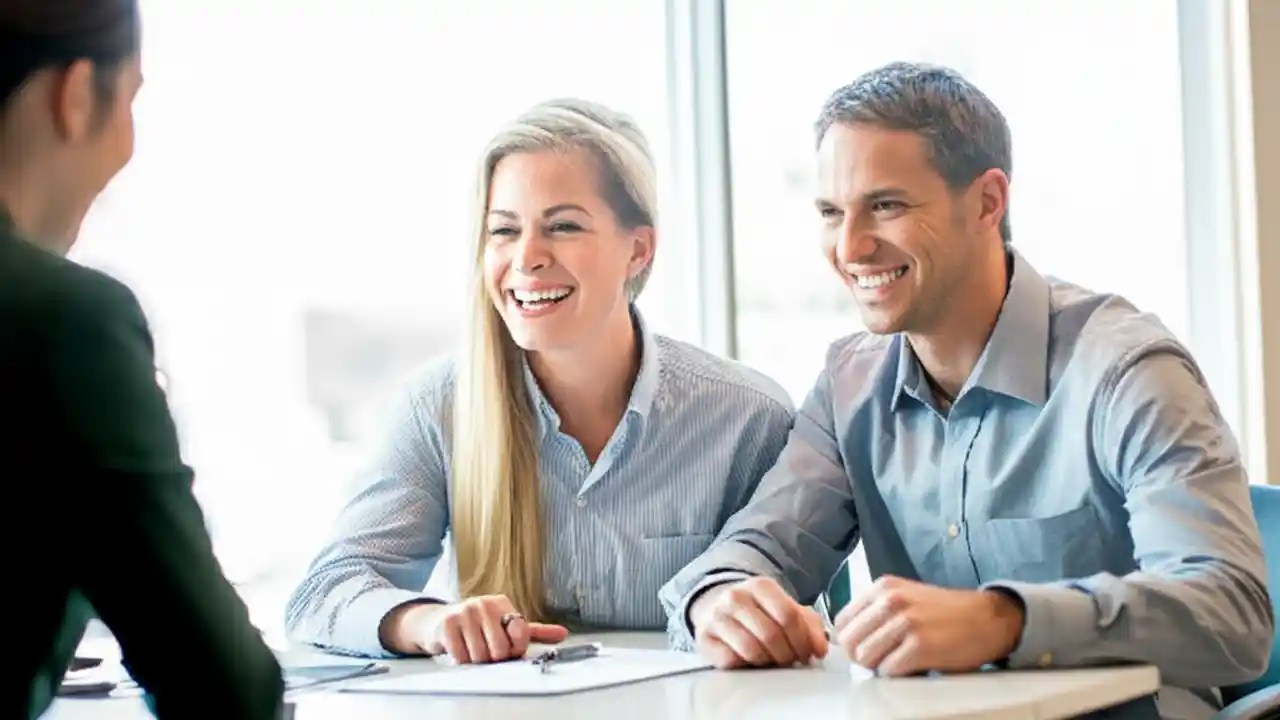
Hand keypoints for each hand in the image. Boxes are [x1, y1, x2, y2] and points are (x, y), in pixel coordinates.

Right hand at [380, 595, 568, 662]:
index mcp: (503, 604)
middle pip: (500, 650)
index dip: (515, 648)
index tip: (508, 648)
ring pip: (481, 656)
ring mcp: (465, 611)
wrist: (438, 622)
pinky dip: (461, 661)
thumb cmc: (477, 626)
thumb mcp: (505, 626)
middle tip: (487, 652)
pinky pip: (461, 657)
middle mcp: (485, 604)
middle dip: (495, 658)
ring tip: (473, 650)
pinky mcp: (447, 624)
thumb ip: (533, 632)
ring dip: (477, 662)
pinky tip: (460, 650)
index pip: (521, 633)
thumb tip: (563, 634)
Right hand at [689, 577, 828, 668]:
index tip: (809, 653)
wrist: (718, 609)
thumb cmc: (759, 612)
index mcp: (760, 586)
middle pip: (771, 634)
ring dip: (768, 662)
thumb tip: (820, 648)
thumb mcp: (785, 608)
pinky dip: (745, 665)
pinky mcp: (704, 638)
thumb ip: (809, 625)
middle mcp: (735, 597)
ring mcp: (717, 616)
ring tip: (772, 660)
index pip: (788, 616)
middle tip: (792, 661)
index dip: (803, 641)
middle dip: (788, 655)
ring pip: (752, 649)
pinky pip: (731, 660)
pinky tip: (750, 661)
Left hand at [832, 576, 1023, 676]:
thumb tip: (848, 638)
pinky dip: (897, 673)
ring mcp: (905, 622)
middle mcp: (891, 601)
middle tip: (882, 658)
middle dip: (861, 656)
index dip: (850, 640)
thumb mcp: (905, 597)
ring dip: (879, 665)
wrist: (987, 619)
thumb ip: (876, 610)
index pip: (842, 621)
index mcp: (883, 587)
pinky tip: (913, 665)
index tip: (864, 646)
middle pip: (849, 642)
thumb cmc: (944, 613)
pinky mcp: (919, 646)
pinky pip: (888, 670)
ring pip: (865, 658)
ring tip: (899, 660)